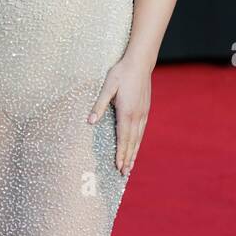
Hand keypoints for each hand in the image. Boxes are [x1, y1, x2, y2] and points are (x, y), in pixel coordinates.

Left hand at [87, 56, 151, 176]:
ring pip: (138, 137)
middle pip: (132, 142)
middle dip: (127, 158)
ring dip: (134, 152)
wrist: (140, 63)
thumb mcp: (107, 86)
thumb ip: (99, 104)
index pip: (123, 138)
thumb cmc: (121, 73)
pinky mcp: (145, 109)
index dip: (121, 153)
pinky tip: (136, 146)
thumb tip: (90, 121)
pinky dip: (138, 142)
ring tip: (130, 165)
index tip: (119, 166)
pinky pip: (141, 130)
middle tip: (124, 173)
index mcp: (126, 112)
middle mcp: (137, 115)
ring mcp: (143, 113)